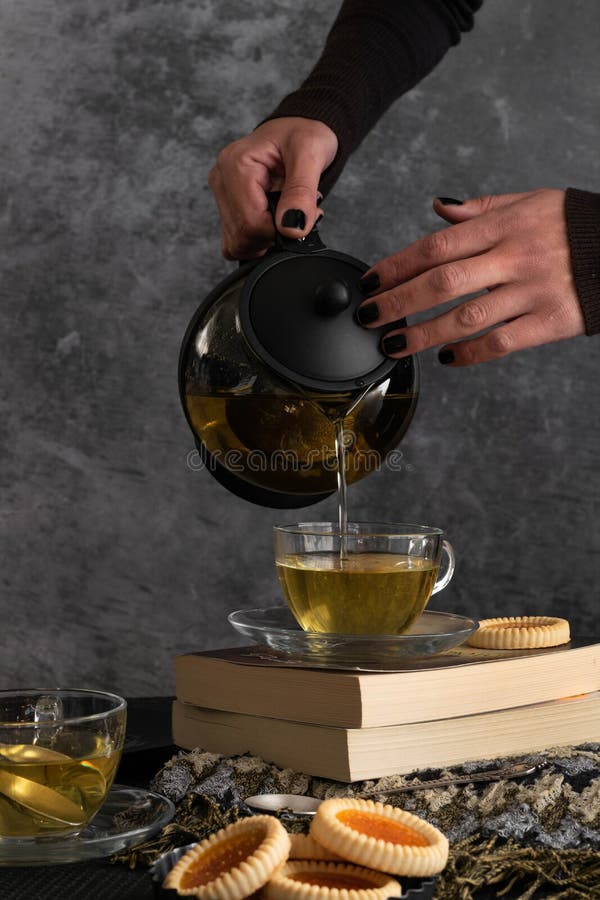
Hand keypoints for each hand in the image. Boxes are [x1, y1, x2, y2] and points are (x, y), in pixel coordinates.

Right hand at [208, 117, 337, 259]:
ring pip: (237, 244)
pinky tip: (273, 222)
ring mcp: (221, 194)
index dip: (280, 232)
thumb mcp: (311, 154)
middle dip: (273, 236)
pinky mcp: (226, 206)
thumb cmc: (304, 135)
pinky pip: (236, 242)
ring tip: (285, 214)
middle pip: (241, 237)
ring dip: (266, 239)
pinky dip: (258, 241)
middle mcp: (221, 179)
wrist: (298, 130)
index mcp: (236, 164)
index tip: (302, 217)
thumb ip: (301, 192)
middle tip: (296, 215)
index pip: (250, 224)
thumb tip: (292, 229)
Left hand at [356, 189, 584, 365]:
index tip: (370, 281)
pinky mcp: (551, 321)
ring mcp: (532, 291)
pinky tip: (447, 359)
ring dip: (423, 334)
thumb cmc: (574, 224)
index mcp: (503, 225)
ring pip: (466, 317)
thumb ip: (480, 209)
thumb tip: (437, 208)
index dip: (397, 265)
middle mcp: (514, 257)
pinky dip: (471, 353)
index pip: (437, 246)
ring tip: (394, 345)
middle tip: (369, 317)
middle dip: (398, 302)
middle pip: (442, 282)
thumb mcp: (530, 201)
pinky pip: (502, 342)